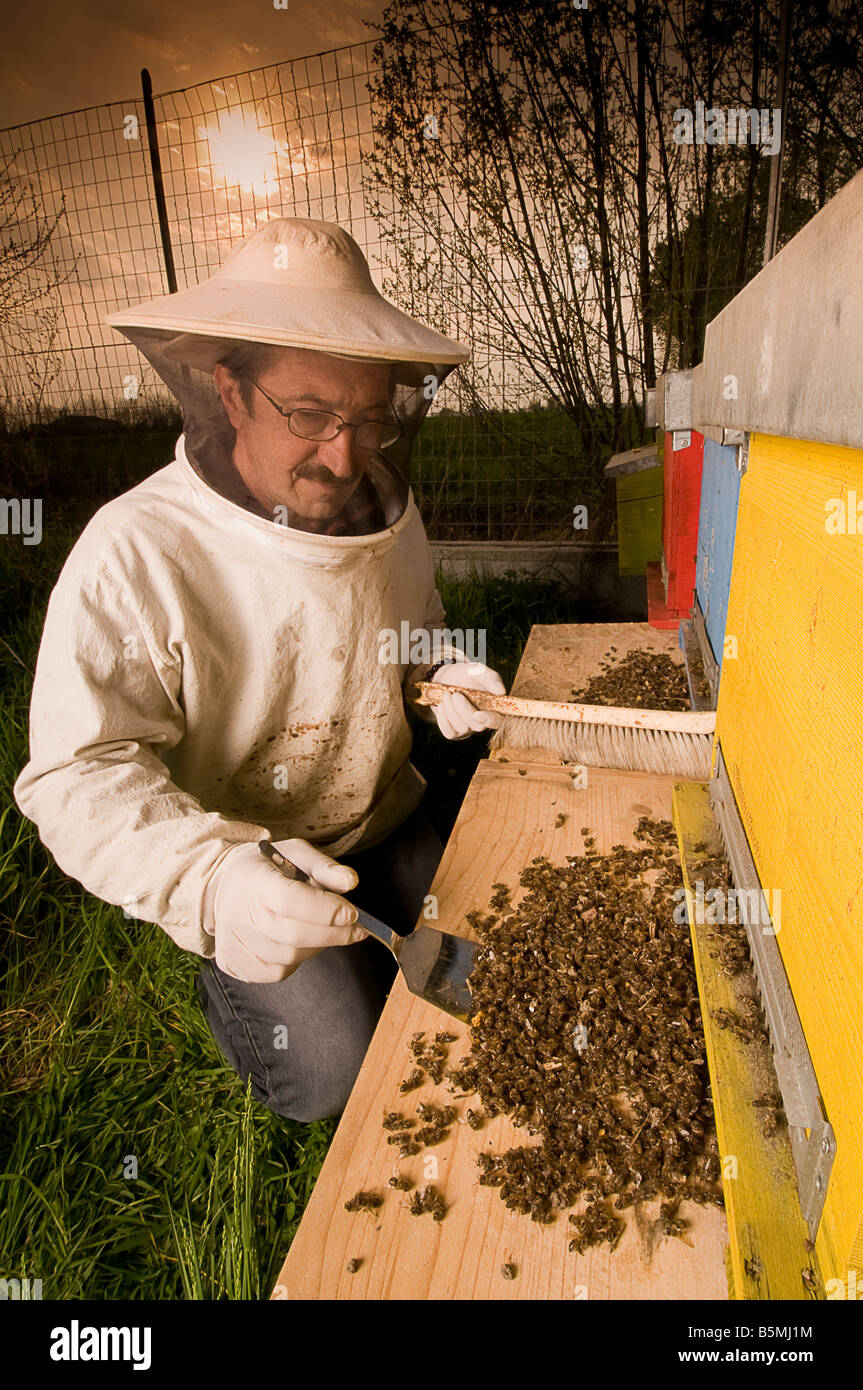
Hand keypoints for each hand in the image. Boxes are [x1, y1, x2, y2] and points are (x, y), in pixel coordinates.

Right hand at [202, 838, 365, 983]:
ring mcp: (232, 941)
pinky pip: (276, 972)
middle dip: (333, 934)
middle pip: (293, 935)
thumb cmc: (268, 867)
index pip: (290, 900)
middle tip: (354, 928)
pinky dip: (295, 961)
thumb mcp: (296, 853)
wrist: (222, 884)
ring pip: (289, 957)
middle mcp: (238, 912)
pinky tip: (296, 942)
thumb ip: (325, 867)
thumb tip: (351, 881)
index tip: (352, 913)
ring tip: (320, 929)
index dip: (325, 910)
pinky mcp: (231, 962)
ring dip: (315, 946)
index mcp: (254, 879)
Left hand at [430, 661, 505, 739]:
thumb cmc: (467, 675)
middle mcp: (483, 722)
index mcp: (494, 708)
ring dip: (451, 710)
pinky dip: (443, 718)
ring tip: (447, 695)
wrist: (446, 677)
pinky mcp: (454, 733)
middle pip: (478, 726)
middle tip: (455, 694)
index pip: (497, 722)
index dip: (489, 720)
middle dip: (464, 710)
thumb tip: (502, 691)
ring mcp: (468, 729)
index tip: (477, 714)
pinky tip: (442, 705)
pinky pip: (449, 733)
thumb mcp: (479, 672)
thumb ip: (491, 679)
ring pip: (462, 728)